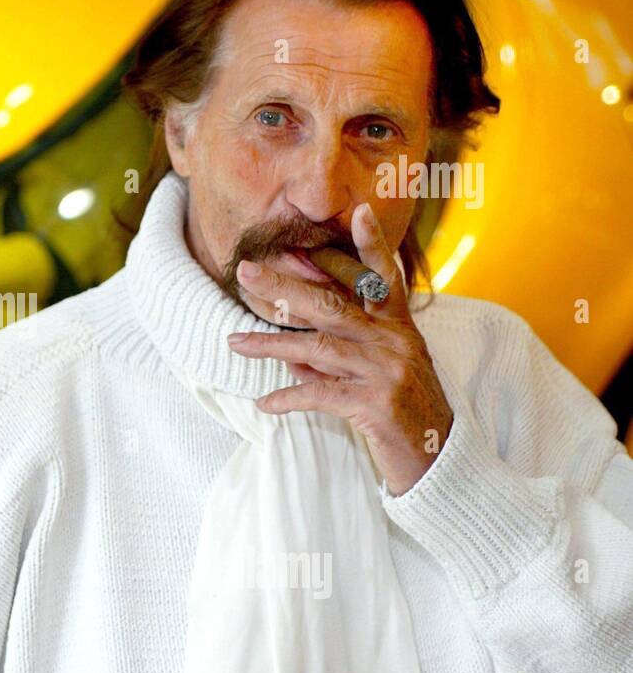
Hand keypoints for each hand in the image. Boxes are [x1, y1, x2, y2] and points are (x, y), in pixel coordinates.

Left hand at [226, 203, 452, 495]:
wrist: (438, 462)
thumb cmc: (402, 415)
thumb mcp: (376, 375)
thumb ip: (337, 356)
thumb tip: (290, 351)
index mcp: (399, 328)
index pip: (386, 277)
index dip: (373, 244)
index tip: (360, 211)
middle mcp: (395, 342)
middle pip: (330, 304)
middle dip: (282, 286)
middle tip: (244, 271)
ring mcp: (387, 371)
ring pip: (316, 347)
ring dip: (269, 344)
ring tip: (234, 341)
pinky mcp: (377, 404)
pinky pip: (320, 394)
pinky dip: (288, 397)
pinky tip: (264, 403)